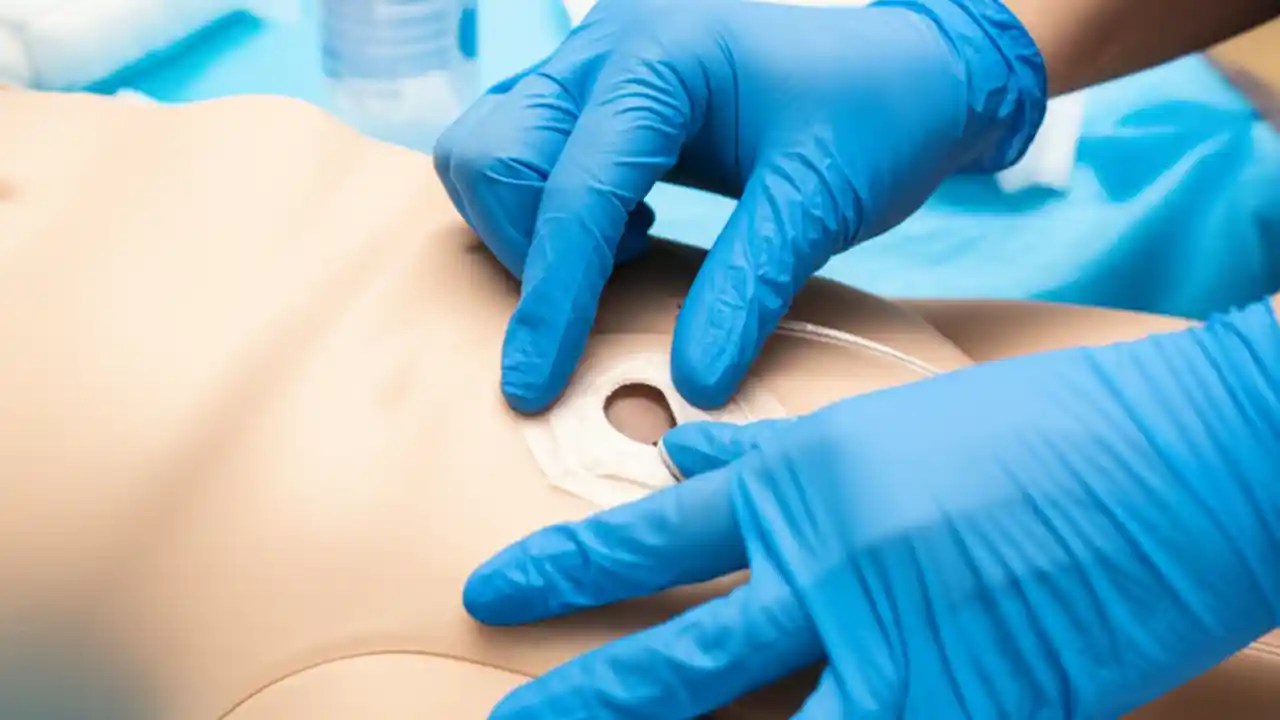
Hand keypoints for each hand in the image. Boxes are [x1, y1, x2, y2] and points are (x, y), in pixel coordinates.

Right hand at [434, 0, 1045, 412]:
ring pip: (489, 148)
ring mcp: (595, 61)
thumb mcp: (820, 202)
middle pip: (496, 155)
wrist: (910, 71)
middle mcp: (610, 45)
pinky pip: (518, 148)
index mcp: (663, 57)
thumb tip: (691, 381)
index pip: (576, 189)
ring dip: (526, 225)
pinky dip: (543, 206)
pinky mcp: (596, 91)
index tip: (535, 387)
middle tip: (612, 285)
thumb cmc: (878, 118)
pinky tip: (624, 228)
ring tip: (625, 250)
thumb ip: (749, 286)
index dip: (553, 299)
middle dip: (531, 247)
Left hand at [464, 301, 1279, 717]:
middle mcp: (827, 563)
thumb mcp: (889, 421)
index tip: (494, 586)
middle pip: (675, 646)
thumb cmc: (1046, 428)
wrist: (1183, 447)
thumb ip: (774, 450)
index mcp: (806, 484)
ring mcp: (891, 640)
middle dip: (579, 692)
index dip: (565, 564)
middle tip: (504, 717)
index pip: (653, 531)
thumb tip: (680, 446)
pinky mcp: (967, 703)